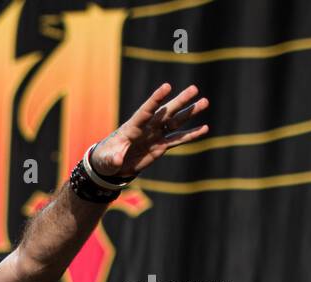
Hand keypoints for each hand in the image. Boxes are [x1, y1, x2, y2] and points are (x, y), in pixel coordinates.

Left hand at [91, 82, 209, 178]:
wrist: (112, 167)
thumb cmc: (105, 159)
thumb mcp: (106, 159)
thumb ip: (112, 158)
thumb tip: (117, 160)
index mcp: (132, 127)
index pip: (146, 110)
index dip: (156, 99)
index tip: (167, 86)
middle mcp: (147, 127)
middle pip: (166, 112)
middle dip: (179, 101)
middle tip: (194, 89)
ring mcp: (155, 135)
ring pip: (175, 122)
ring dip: (189, 113)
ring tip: (205, 102)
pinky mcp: (161, 145)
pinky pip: (178, 139)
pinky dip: (191, 135)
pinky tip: (204, 128)